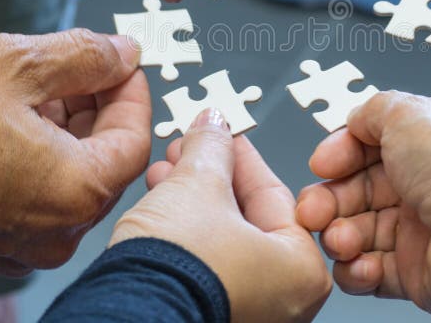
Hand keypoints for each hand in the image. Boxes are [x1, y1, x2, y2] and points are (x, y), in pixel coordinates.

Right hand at [0, 30, 150, 276]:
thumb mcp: (19, 62)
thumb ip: (88, 57)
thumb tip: (125, 55)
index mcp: (75, 193)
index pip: (136, 140)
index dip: (131, 93)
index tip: (120, 64)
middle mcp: (55, 233)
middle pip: (106, 162)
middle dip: (99, 109)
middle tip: (81, 68)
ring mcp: (20, 246)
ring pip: (71, 178)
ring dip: (69, 130)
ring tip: (41, 87)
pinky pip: (38, 198)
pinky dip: (40, 158)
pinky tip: (16, 121)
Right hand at [112, 109, 330, 321]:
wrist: (128, 315)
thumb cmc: (181, 270)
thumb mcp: (198, 185)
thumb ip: (211, 148)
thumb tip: (213, 127)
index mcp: (302, 272)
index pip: (273, 193)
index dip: (240, 156)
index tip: (224, 135)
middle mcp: (286, 303)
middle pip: (246, 217)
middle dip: (210, 175)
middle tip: (191, 148)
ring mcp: (250, 314)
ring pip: (223, 240)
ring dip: (191, 199)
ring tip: (166, 171)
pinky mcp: (215, 318)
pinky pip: (208, 266)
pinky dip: (187, 233)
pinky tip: (159, 205)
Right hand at [297, 92, 430, 322]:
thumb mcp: (409, 112)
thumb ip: (372, 110)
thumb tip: (353, 121)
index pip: (369, 143)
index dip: (340, 153)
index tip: (322, 163)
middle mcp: (429, 181)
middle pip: (358, 189)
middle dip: (328, 199)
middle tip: (312, 209)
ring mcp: (423, 228)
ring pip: (359, 230)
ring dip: (339, 234)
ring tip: (339, 237)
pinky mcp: (419, 271)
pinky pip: (371, 271)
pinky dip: (356, 269)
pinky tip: (357, 262)